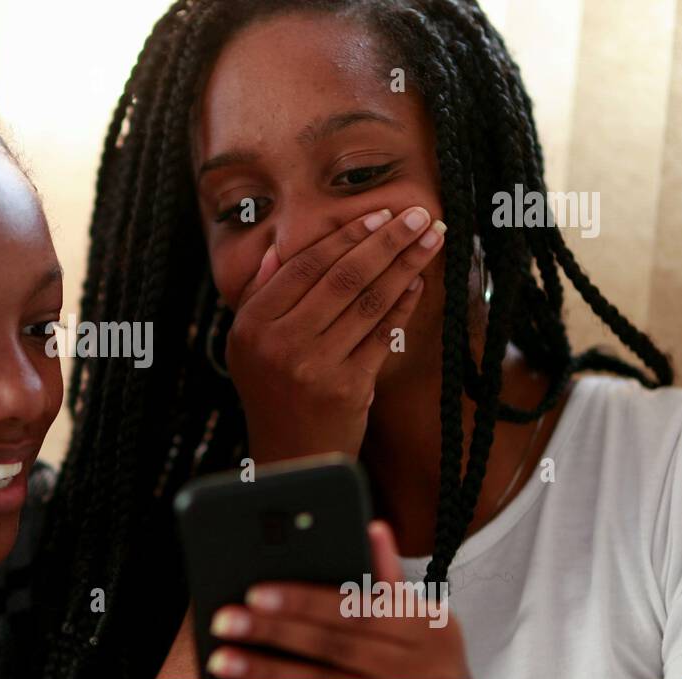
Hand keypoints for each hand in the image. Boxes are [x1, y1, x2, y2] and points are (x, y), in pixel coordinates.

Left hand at [204, 520, 472, 678]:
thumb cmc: (429, 655)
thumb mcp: (425, 617)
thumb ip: (389, 578)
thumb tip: (372, 526)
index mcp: (423, 627)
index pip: (353, 608)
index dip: (304, 600)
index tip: (256, 591)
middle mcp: (411, 667)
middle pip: (332, 647)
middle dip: (274, 633)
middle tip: (225, 619)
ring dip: (268, 673)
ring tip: (223, 660)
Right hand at [225, 206, 444, 461]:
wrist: (291, 461)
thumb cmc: (274, 396)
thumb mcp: (249, 346)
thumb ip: (260, 295)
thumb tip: (279, 249)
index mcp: (253, 324)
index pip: (305, 265)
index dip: (346, 235)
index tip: (379, 213)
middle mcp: (279, 342)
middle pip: (343, 276)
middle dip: (387, 240)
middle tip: (420, 215)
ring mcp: (314, 365)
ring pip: (368, 301)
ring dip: (406, 264)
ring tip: (432, 238)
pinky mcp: (347, 387)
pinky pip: (384, 334)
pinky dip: (404, 304)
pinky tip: (420, 281)